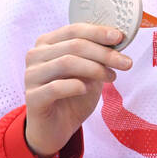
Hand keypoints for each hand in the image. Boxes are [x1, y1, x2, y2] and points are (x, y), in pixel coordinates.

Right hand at [24, 23, 132, 157]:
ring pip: (66, 62)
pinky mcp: (32, 97)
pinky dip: (76, 86)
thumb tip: (118, 39)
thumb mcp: (90, 71)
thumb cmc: (74, 95)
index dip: (99, 32)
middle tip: (126, 62)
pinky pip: (56, 86)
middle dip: (104, 53)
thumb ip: (98, 55)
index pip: (74, 30)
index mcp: (48, 43)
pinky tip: (87, 89)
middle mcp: (36, 55)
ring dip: (95, 68)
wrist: (57, 128)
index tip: (120, 37)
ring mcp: (31, 76)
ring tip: (112, 77)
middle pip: (74, 45)